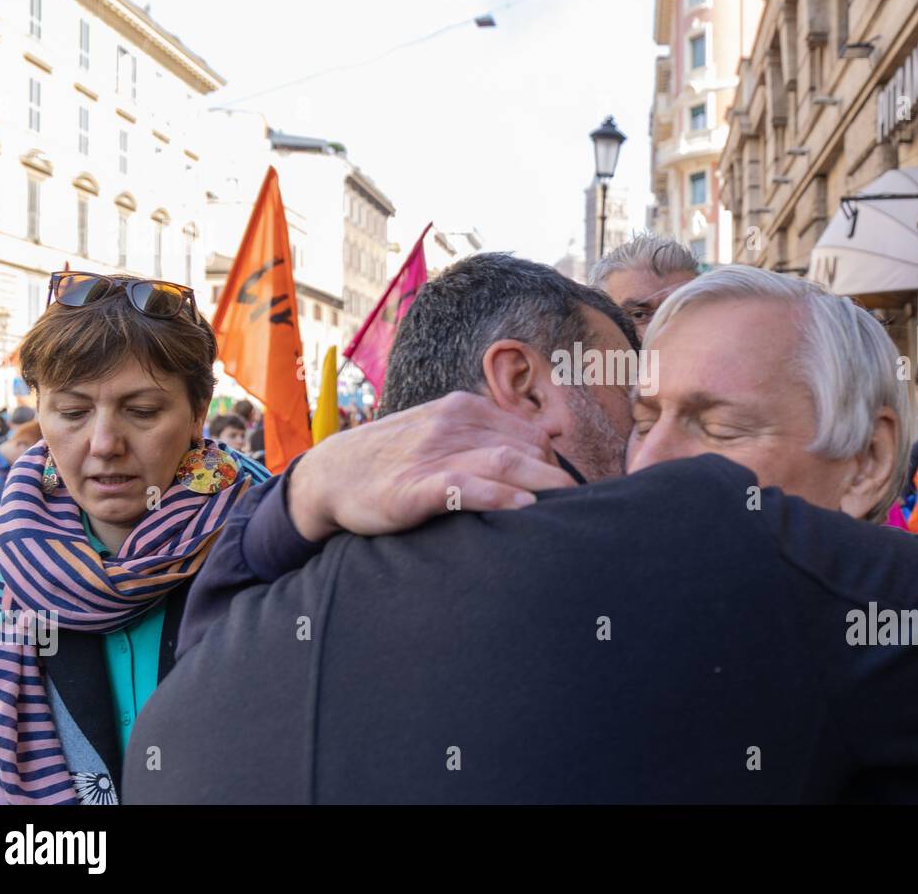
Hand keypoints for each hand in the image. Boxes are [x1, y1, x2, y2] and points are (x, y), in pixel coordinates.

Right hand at [289, 391, 575, 541]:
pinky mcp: (414, 487)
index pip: (530, 434)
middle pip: (525, 448)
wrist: (330, 475)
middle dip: (559, 477)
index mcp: (464, 409)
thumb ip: (487, 434)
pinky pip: (464, 487)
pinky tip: (522, 508)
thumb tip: (548, 438)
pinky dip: (497, 496)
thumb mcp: (440, 433)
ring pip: (504, 462)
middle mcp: (454, 424)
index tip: (576, 493)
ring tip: (572, 506)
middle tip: (586, 508)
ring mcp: (433, 454)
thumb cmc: (392, 459)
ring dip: (543, 483)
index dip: (557, 464)